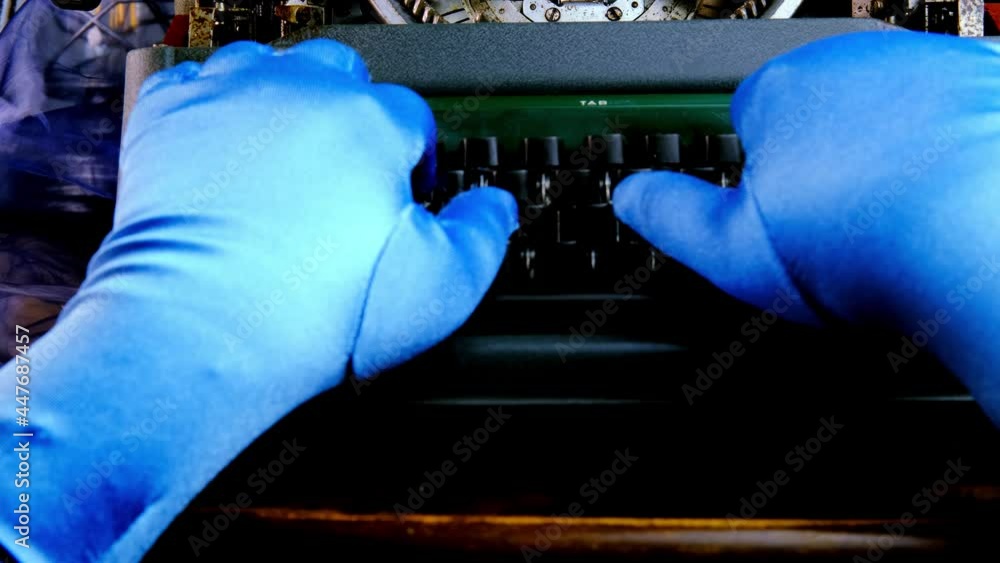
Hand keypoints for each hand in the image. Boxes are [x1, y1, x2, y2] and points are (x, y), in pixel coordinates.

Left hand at [0, 39, 515, 561]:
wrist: (206, 329)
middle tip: (345, 166)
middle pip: (341, 74)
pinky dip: (216, 105)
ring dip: (285, 97)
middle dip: (352, 112)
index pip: (410, 116)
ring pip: (269, 64)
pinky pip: (199, 81)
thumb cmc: (313, 312)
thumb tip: (493, 206)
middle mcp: (302, 93)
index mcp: (371, 124)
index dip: (413, 155)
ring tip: (284, 149)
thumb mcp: (441, 286)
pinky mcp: (170, 116)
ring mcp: (231, 97)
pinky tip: (223, 145)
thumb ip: (483, 234)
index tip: (401, 190)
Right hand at [614, 30, 999, 423]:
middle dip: (826, 153)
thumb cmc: (872, 246)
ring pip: (896, 104)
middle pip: (824, 106)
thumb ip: (672, 217)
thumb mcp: (734, 252)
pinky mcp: (995, 83)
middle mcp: (859, 62)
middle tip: (837, 221)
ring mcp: (935, 66)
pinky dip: (957, 143)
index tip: (777, 207)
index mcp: (785, 91)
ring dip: (894, 145)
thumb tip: (632, 198)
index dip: (760, 169)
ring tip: (901, 214)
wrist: (994, 245)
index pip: (751, 115)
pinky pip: (962, 109)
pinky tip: (954, 192)